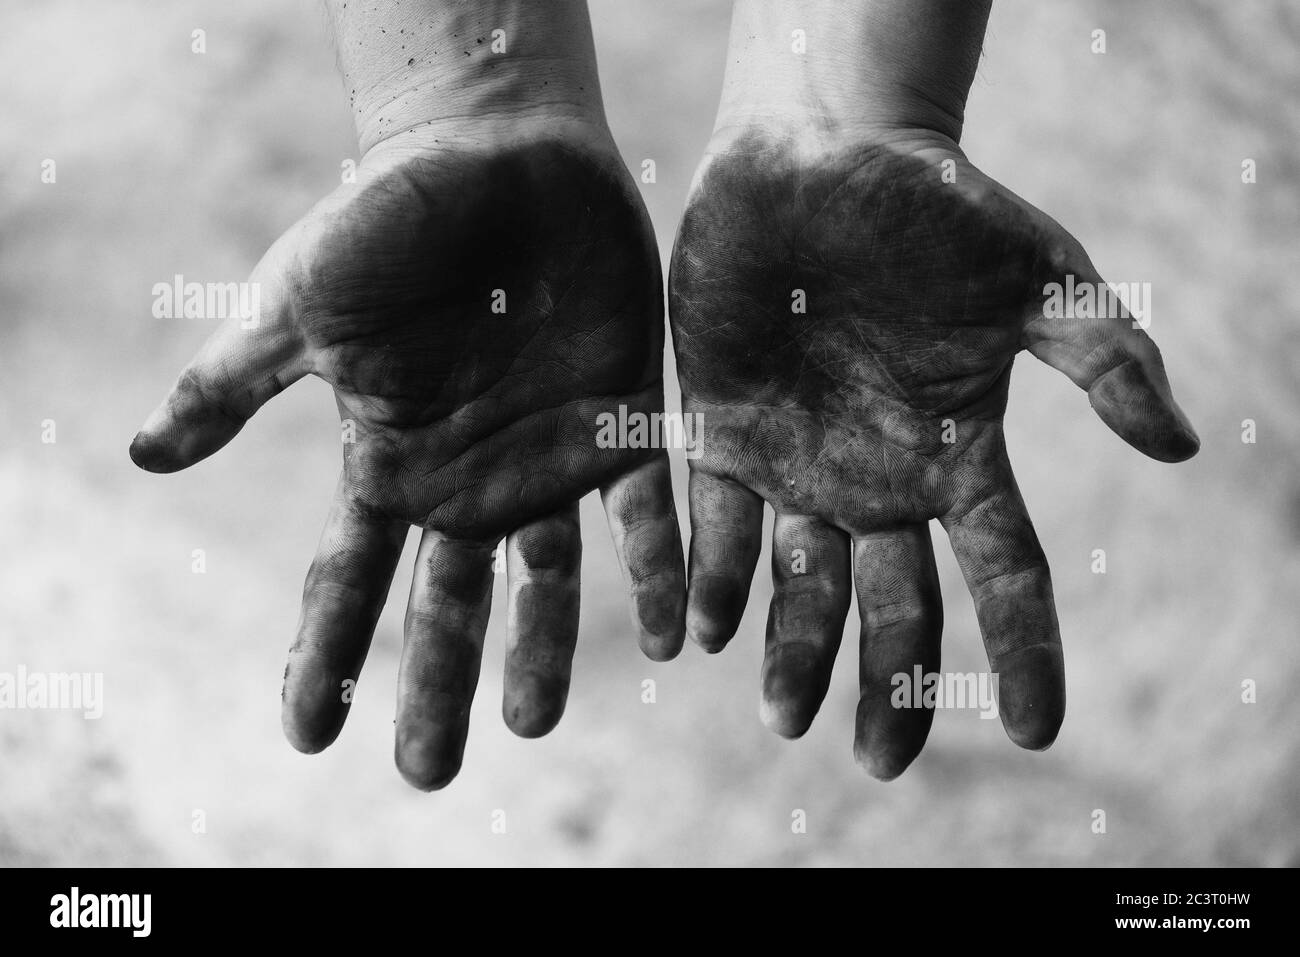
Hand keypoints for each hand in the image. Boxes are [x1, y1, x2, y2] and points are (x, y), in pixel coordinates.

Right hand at [130, 1, 684, 789]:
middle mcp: (471, 476)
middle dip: (438, 682)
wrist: (494, 152)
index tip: (308, 736)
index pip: (350, 578)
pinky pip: (648, 511)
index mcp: (392, 459)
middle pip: (450, 602)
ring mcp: (548, 455)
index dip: (325, 655)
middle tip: (428, 772)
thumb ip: (234, 385)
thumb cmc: (386, 221)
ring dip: (544, 649)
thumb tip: (143, 455)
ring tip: (534, 720)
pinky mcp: (622, 418)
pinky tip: (683, 636)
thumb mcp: (298, 305)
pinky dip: (665, 571)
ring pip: (551, 578)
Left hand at [669, 101, 1196, 776]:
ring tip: (783, 714)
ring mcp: (796, 462)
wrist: (817, 155)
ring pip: (799, 585)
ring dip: (792, 651)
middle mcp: (876, 476)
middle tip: (877, 763)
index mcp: (957, 453)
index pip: (1005, 574)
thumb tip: (1181, 449)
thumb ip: (1104, 356)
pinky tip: (703, 636)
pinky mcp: (720, 433)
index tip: (1033, 731)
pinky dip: (710, 582)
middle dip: (887, 683)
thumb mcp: (1036, 275)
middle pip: (893, 607)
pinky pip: (713, 527)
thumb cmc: (933, 206)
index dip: (1023, 652)